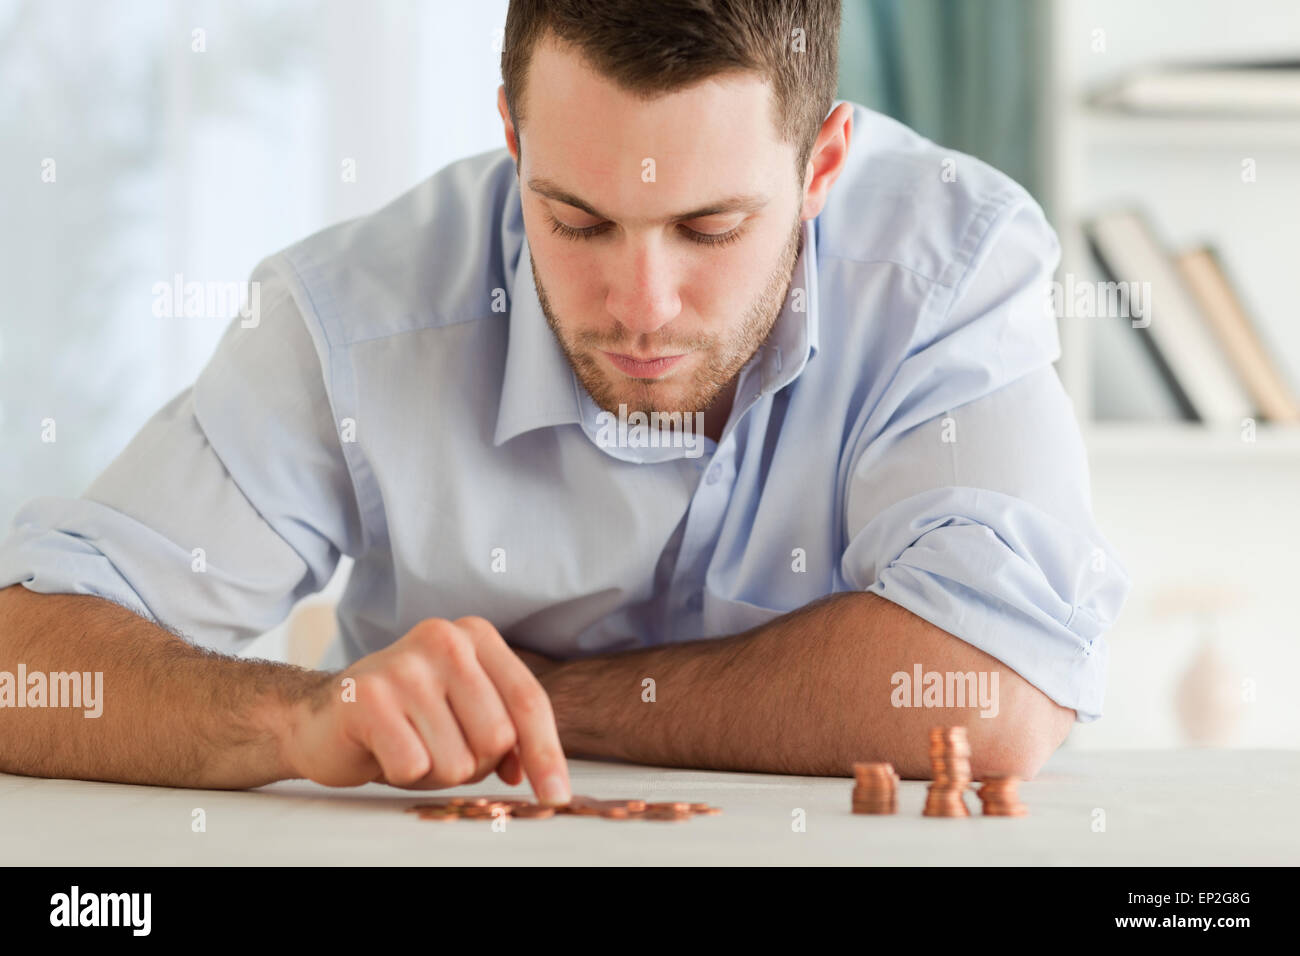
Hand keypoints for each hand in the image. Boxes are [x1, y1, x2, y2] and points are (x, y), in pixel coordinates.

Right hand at [283, 616, 570, 804]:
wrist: (321, 717)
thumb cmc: (406, 720)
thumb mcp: (465, 715)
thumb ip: (508, 734)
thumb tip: (538, 778)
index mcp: (476, 636)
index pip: (528, 701)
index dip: (546, 754)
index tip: (556, 797)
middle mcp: (444, 639)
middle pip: (497, 736)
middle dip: (474, 763)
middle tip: (437, 748)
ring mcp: (404, 664)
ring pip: (457, 760)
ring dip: (435, 772)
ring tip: (408, 746)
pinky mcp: (367, 695)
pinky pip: (413, 766)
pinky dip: (401, 773)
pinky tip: (383, 750)